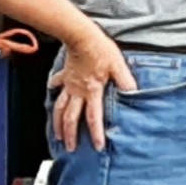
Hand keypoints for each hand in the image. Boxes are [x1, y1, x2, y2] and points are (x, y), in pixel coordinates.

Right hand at [47, 30, 136, 151]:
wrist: (82, 36)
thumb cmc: (101, 50)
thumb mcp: (118, 65)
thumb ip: (125, 81)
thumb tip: (134, 93)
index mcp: (92, 91)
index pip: (93, 117)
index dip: (96, 133)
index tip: (97, 146)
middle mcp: (77, 91)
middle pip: (71, 118)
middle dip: (70, 135)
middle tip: (70, 148)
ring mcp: (69, 84)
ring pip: (59, 108)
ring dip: (57, 122)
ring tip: (57, 134)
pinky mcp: (65, 74)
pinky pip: (57, 84)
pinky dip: (53, 90)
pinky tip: (50, 91)